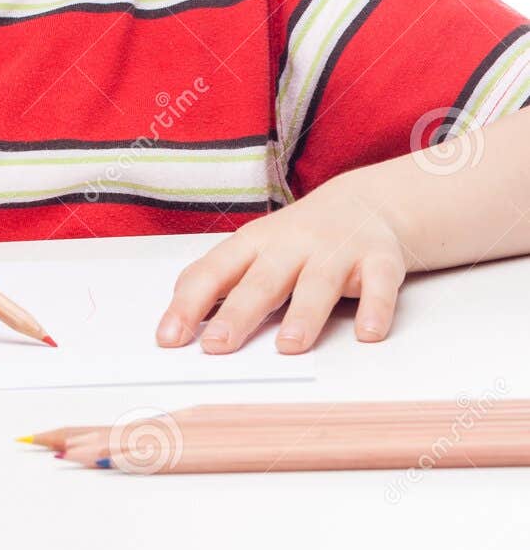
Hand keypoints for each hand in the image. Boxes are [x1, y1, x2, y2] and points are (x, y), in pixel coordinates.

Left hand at [156, 175, 408, 353]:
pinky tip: (368, 333)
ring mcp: (337, 250)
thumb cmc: (298, 239)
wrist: (365, 203)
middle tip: (217, 345)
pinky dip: (375, 308)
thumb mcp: (254, 250)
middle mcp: (293, 244)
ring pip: (318, 283)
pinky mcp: (379, 260)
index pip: (214, 272)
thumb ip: (220, 282)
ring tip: (289, 345)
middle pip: (262, 280)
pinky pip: (379, 285)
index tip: (169, 338)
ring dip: (304, 314)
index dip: (189, 304)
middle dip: (238, 312)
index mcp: (254, 243)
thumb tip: (175, 326)